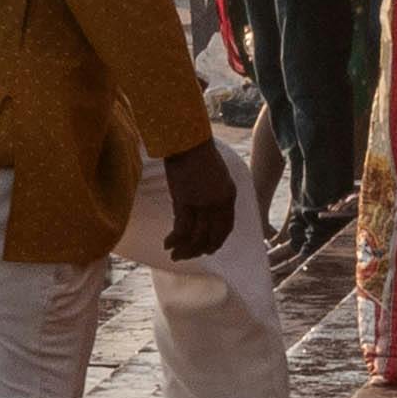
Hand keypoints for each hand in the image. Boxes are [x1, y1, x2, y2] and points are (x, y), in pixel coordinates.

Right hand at [158, 141, 239, 259]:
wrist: (187, 141)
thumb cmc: (199, 154)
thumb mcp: (217, 176)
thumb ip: (215, 195)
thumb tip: (203, 212)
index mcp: (229, 196)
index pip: (226, 227)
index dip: (217, 242)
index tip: (207, 250)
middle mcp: (218, 203)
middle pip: (212, 236)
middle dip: (200, 250)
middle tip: (188, 256)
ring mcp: (202, 203)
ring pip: (196, 236)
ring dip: (185, 249)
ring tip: (175, 255)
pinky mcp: (185, 201)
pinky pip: (181, 228)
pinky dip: (175, 239)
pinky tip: (167, 244)